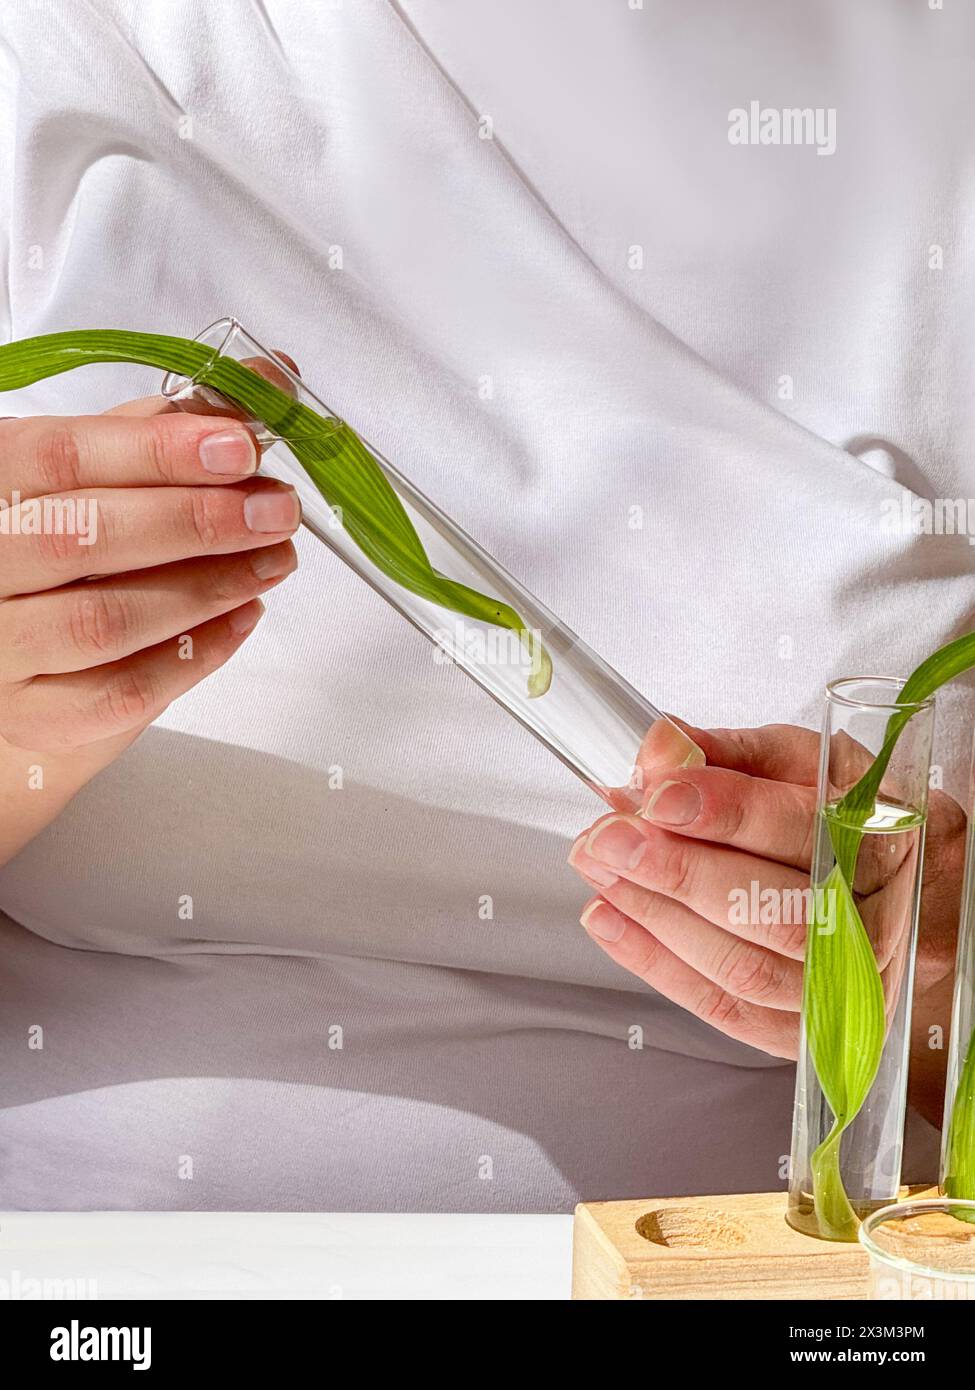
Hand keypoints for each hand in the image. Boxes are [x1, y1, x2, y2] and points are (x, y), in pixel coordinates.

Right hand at [0, 390, 300, 862]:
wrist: (17, 658)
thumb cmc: (57, 546)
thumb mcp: (96, 470)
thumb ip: (167, 425)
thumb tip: (267, 379)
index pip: (55, 458)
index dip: (154, 449)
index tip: (239, 445)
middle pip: (82, 540)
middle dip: (196, 521)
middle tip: (276, 508)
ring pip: (104, 621)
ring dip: (208, 586)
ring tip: (272, 558)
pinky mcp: (38, 717)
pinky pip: (126, 690)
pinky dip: (198, 651)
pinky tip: (245, 613)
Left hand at [569, 721, 965, 1119]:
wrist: (909, 901)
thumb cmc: (846, 823)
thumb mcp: (805, 765)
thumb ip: (729, 754)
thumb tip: (659, 747)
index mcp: (888, 840)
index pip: (806, 831)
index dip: (727, 812)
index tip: (659, 792)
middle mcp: (877, 925)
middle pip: (775, 910)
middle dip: (679, 872)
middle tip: (610, 838)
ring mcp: (847, 991)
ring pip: (746, 968)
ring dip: (656, 918)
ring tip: (599, 871)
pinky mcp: (807, 1032)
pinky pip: (726, 1009)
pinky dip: (658, 965)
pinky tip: (610, 919)